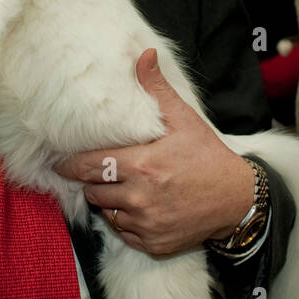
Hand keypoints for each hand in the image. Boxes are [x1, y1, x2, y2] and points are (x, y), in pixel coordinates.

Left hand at [54, 49, 253, 255]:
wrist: (237, 200)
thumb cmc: (207, 156)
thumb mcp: (184, 120)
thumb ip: (157, 89)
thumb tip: (144, 55)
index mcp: (142, 166)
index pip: (90, 167)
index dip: (71, 165)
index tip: (61, 162)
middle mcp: (140, 198)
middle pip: (93, 191)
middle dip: (91, 181)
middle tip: (95, 172)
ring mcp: (146, 224)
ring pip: (106, 213)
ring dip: (108, 201)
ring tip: (123, 187)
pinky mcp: (152, 244)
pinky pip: (122, 232)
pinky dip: (124, 221)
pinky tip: (138, 206)